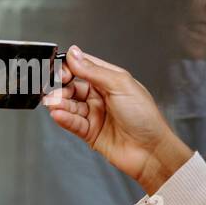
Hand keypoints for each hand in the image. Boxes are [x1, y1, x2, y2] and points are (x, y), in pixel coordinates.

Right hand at [42, 45, 191, 194]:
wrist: (151, 150)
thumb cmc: (145, 117)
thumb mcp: (120, 85)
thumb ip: (94, 70)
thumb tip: (74, 54)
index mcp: (111, 80)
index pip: (84, 67)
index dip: (70, 67)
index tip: (62, 70)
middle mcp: (101, 96)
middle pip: (72, 86)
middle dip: (61, 87)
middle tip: (55, 89)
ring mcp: (95, 114)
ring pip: (69, 105)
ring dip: (59, 103)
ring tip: (54, 103)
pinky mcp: (90, 132)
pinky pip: (72, 122)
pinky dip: (63, 118)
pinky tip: (58, 114)